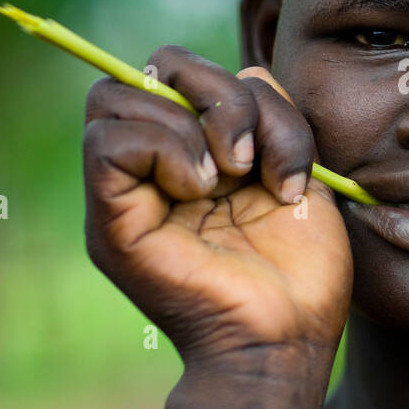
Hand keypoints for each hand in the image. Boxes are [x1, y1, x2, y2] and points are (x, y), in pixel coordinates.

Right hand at [82, 46, 351, 369]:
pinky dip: (165, 147)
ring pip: (116, 95)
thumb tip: (244, 75)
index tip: (273, 153)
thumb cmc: (302, 271)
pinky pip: (106, 142)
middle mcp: (153, 170)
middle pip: (148, 68)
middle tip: (248, 158)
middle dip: (214, 91)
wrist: (288, 340)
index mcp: (195, 155)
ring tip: (228, 178)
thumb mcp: (301, 169)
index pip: (183, 72)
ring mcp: (126, 197)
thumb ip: (271, 115)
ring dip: (192, 122)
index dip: (231, 86)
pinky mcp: (110, 225)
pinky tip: (201, 190)